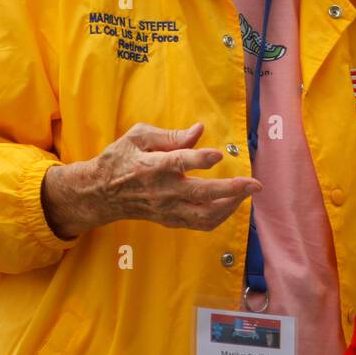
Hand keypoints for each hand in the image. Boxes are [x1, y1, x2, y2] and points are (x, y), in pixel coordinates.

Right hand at [41, 122, 260, 238]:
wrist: (100, 194)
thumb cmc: (120, 159)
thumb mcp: (138, 136)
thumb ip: (170, 134)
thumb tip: (199, 130)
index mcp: (153, 165)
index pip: (179, 162)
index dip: (199, 159)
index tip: (218, 155)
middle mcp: (163, 190)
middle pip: (202, 193)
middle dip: (232, 190)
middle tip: (255, 184)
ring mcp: (167, 209)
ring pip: (205, 215)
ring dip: (230, 206)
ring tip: (247, 193)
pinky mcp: (170, 220)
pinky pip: (200, 224)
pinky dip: (220, 216)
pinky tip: (232, 204)